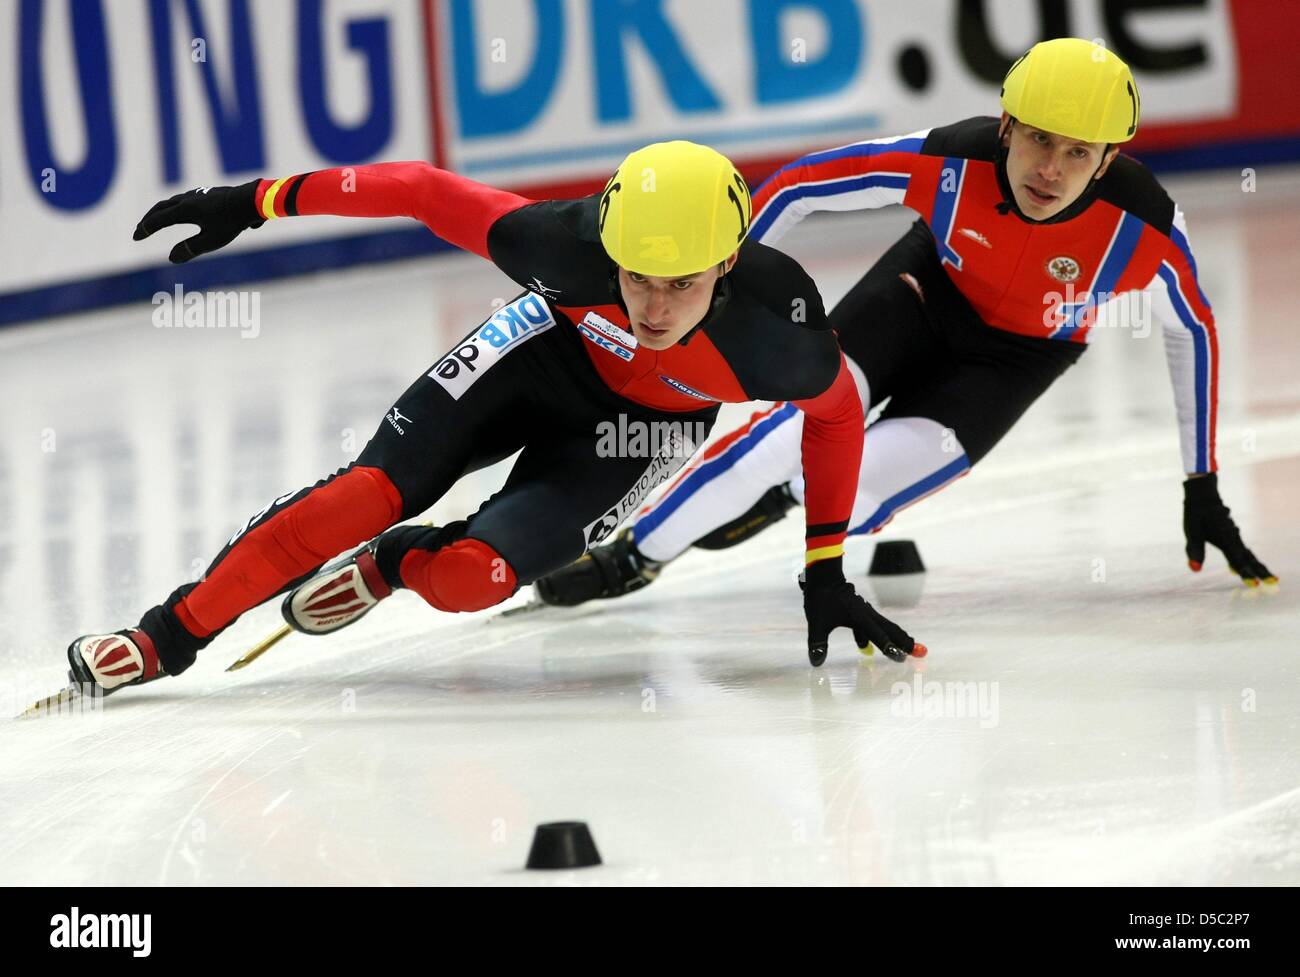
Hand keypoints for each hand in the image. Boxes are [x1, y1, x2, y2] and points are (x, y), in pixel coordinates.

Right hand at [133, 180, 263, 262]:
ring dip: (160, 212)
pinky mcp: (206, 194)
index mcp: (184, 210)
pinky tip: (180, 214)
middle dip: (148, 219)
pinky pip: (183, 200)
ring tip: (155, 221)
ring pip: (172, 202)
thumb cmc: (232, 222)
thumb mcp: (212, 240)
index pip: (158, 220)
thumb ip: (191, 249)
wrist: (251, 201)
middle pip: (160, 208)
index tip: (135, 237)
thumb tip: (171, 258)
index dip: (145, 229)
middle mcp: (187, 199)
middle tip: (139, 229)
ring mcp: (196, 195)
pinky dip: (173, 208)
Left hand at [801, 558, 925, 665]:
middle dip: (904, 641)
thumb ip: (817, 643)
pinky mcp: (857, 610)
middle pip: (890, 630)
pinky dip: (872, 636)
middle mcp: (866, 615)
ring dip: (895, 637)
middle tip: (921, 652)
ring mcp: (864, 612)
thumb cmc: (820, 598)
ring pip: (883, 626)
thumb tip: (816, 663)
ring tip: (907, 647)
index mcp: (860, 618)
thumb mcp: (817, 623)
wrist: (823, 576)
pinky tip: (863, 646)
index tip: (902, 658)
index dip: (890, 648)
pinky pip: (870, 625)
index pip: (879, 636)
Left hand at [1183, 473, 1274, 585]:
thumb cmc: (1196, 515)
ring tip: (1268, 577)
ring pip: (1248, 553)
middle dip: (1261, 571)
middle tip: (1274, 582)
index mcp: (1226, 540)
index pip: (1237, 561)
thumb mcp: (1192, 533)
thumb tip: (1195, 569)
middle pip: (1250, 558)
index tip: (1256, 585)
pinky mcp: (1232, 533)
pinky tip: (1241, 564)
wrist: (1203, 495)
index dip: (1246, 574)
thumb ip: (1194, 551)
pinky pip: (1242, 549)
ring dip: (1258, 566)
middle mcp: (1233, 538)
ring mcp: (1234, 535)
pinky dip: (1248, 558)